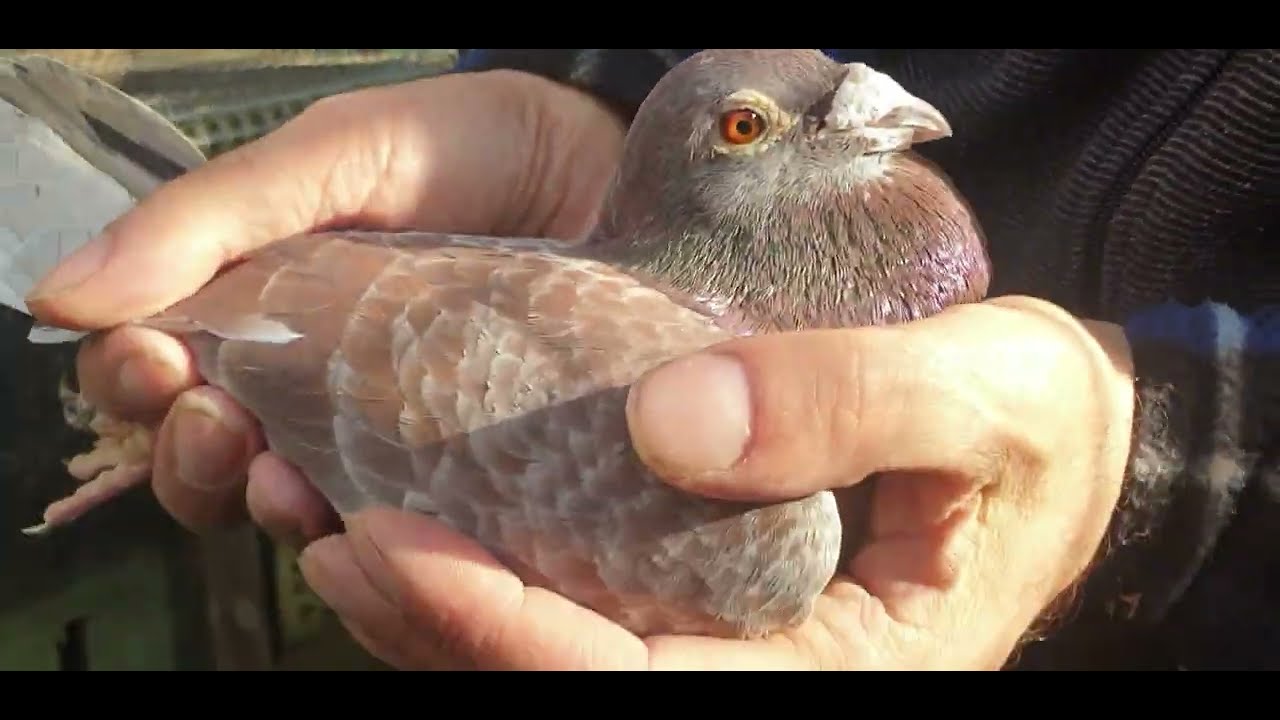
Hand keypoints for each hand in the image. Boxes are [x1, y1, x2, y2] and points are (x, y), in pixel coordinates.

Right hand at [27, 69, 626, 535]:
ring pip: (287, 503)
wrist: (602, 166)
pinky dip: (363, 527)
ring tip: (284, 477)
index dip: (137, 382)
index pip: (161, 374)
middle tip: (219, 422)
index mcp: (258, 307)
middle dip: (191, 454)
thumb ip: (209, 219)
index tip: (154, 363)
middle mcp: (308, 382)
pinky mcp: (465, 469)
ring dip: (261, 501)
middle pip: (208, 459)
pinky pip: (398, 524)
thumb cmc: (468, 150)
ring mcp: (386, 434)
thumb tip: (58, 298)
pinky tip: (363, 515)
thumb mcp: (337, 156)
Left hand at [295, 296, 1135, 669]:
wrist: (1061, 451)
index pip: (651, 689)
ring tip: (341, 533)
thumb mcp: (989, 393)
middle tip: (335, 536)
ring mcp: (736, 655)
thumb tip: (670, 424)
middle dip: (443, 634)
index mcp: (846, 676)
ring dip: (443, 622)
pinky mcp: (711, 613)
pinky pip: (584, 624)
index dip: (510, 634)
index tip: (396, 544)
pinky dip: (492, 588)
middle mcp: (773, 680)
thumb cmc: (1042, 430)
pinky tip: (426, 525)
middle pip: (579, 692)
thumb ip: (855, 402)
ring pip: (565, 671)